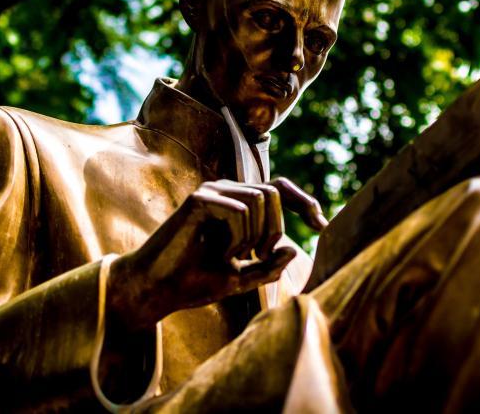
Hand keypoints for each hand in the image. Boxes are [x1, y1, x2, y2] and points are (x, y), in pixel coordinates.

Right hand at [123, 178, 326, 321]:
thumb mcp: (241, 277)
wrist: (157, 290)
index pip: (280, 189)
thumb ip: (268, 266)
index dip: (305, 202)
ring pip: (260, 199)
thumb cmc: (194, 282)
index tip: (322, 225)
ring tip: (237, 257)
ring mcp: (211, 192)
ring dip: (256, 235)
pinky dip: (238, 237)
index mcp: (237, 205)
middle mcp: (226, 191)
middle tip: (260, 256)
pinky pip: (239, 210)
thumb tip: (296, 250)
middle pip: (274, 192)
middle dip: (276, 228)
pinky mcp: (199, 200)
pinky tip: (222, 254)